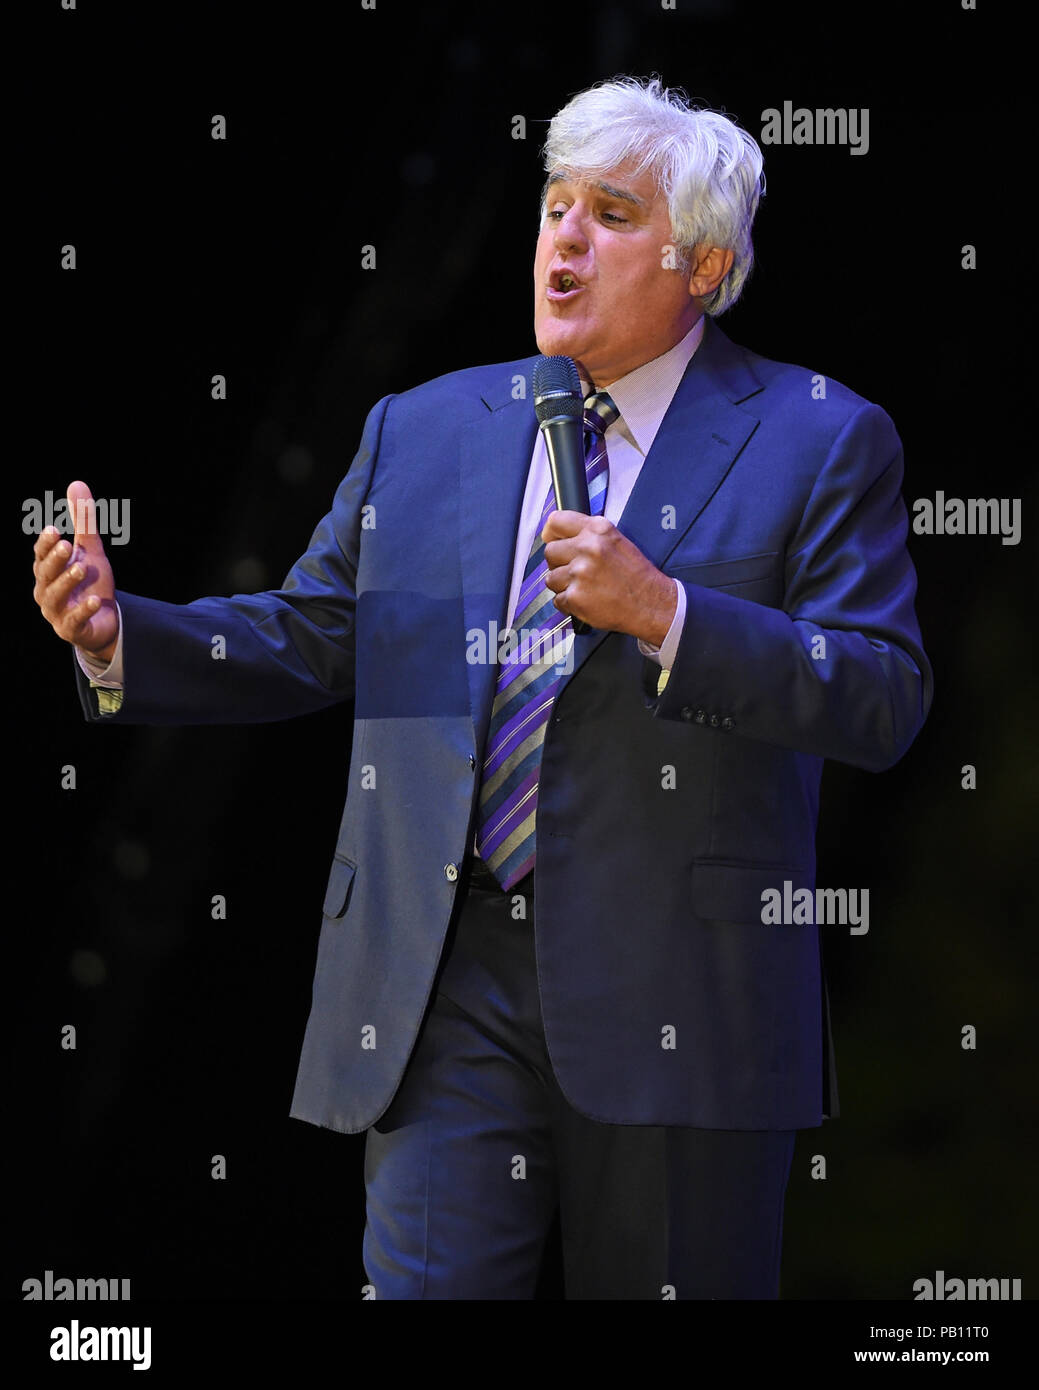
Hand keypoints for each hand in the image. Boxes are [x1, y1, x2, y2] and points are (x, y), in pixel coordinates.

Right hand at [32, 481, 118, 662]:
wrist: (103, 621)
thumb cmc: (90, 582)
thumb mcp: (90, 550)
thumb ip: (83, 521)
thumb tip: (76, 483)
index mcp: (47, 571)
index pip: (41, 555)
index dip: (45, 543)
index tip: (53, 529)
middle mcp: (46, 591)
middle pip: (45, 574)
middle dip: (54, 560)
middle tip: (67, 545)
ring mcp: (56, 613)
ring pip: (55, 597)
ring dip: (67, 582)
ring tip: (82, 568)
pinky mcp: (71, 630)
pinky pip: (74, 621)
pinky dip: (83, 610)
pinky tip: (94, 600)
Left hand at [542, 511, 677, 644]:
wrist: (651, 603)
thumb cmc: (637, 576)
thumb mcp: (617, 541)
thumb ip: (589, 535)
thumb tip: (559, 536)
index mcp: (598, 530)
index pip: (556, 521)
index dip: (551, 533)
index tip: (551, 539)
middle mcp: (588, 548)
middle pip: (550, 552)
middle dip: (558, 563)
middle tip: (575, 571)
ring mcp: (580, 573)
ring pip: (550, 578)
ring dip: (563, 585)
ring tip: (585, 587)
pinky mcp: (576, 597)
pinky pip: (557, 600)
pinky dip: (569, 603)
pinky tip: (587, 599)